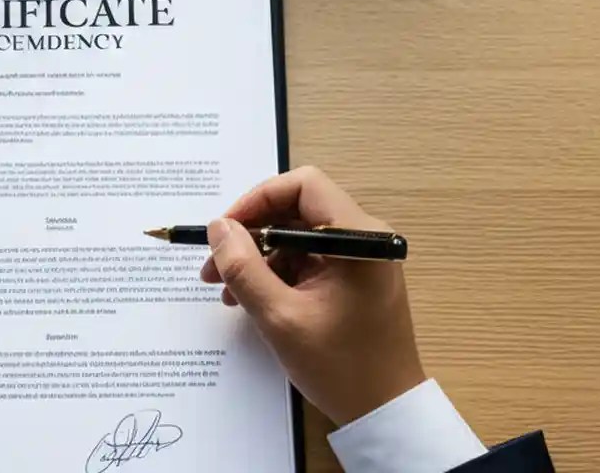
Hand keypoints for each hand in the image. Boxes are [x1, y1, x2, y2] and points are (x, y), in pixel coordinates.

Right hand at [200, 166, 424, 424]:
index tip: (224, 231)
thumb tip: (218, 227)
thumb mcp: (280, 317)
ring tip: (227, 291)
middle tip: (213, 266)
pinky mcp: (353, 280)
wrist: (386, 412)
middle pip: (296, 211)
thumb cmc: (341, 367)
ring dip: (258, 258)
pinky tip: (251, 299)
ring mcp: (360, 260)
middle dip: (250, 234)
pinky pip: (307, 260)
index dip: (257, 200)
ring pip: (297, 237)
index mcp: (358, 239)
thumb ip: (244, 267)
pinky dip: (276, 274)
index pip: (302, 186)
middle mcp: (364, 239)